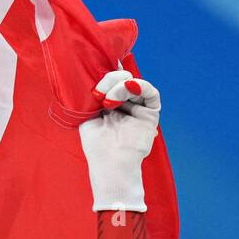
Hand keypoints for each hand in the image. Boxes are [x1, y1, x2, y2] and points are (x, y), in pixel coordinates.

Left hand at [79, 69, 160, 212]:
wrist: (111, 163)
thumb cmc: (97, 146)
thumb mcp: (88, 117)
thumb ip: (93, 98)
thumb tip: (95, 80)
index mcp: (109, 105)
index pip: (111, 82)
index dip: (107, 75)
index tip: (96, 75)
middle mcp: (124, 105)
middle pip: (123, 79)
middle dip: (111, 80)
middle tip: (100, 92)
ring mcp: (138, 109)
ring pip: (135, 83)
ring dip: (121, 85)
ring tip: (110, 100)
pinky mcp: (151, 114)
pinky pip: (151, 92)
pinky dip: (140, 86)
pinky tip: (129, 88)